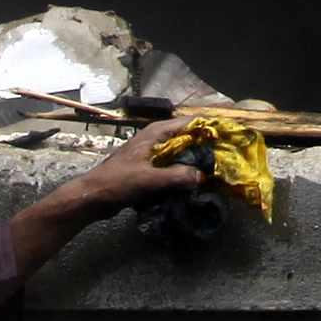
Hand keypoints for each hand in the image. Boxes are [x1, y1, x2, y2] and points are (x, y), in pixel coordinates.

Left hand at [35, 140, 213, 230]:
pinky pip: (172, 168)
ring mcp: (152, 155)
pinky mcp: (149, 170)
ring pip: (180, 154)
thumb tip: (203, 176)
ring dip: (194, 162)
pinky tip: (195, 184)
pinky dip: (183, 173)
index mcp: (154, 133)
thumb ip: (177, 176)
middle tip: (226, 157)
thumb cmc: (117, 182)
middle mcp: (155, 140)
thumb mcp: (149, 179)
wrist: (91, 198)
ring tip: (215, 171)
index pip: (188, 123)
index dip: (208, 127)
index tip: (228, 135)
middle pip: (187, 138)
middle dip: (205, 146)